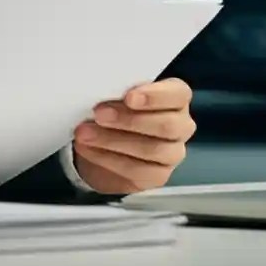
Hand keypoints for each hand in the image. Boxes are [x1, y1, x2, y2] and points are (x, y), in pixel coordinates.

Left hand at [72, 78, 195, 194]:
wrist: (99, 147)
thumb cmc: (112, 111)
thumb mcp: (113, 95)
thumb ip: (116, 91)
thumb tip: (99, 90)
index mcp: (175, 98)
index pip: (178, 94)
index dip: (155, 96)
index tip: (129, 97)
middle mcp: (180, 126)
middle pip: (167, 125)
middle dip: (129, 119)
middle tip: (99, 114)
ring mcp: (172, 153)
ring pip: (152, 149)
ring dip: (113, 140)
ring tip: (84, 133)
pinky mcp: (157, 176)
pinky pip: (137, 171)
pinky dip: (108, 159)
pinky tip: (89, 149)